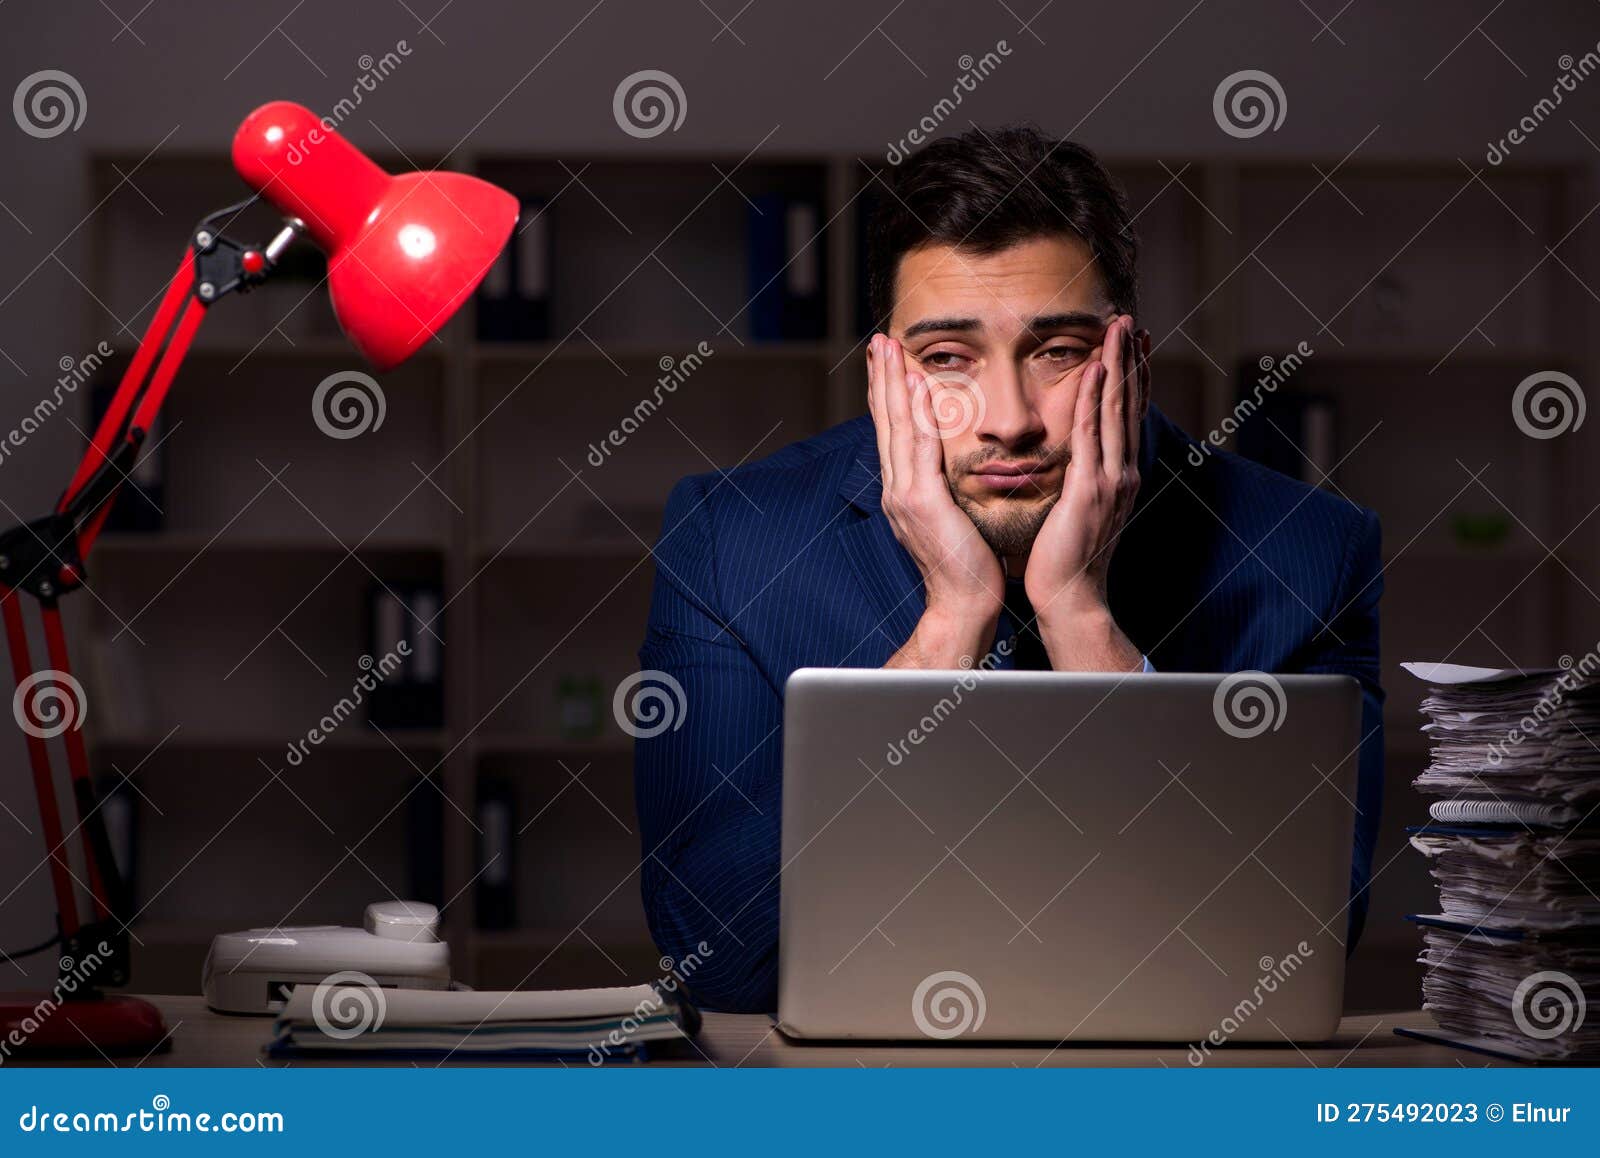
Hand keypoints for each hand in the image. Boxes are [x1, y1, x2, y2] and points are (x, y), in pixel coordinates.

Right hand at [867, 334, 1003, 667]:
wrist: (964, 605)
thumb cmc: (967, 568)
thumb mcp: (952, 521)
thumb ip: (945, 492)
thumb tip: (950, 472)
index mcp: (904, 493)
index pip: (894, 435)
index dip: (888, 397)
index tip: (887, 365)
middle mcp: (897, 490)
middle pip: (885, 423)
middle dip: (881, 379)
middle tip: (879, 342)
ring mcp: (905, 495)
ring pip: (896, 427)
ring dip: (891, 384)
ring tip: (889, 349)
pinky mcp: (922, 501)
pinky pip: (918, 447)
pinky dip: (913, 413)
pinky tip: (913, 385)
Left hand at [1025, 315, 1147, 670]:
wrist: (1069, 597)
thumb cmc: (1066, 558)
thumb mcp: (1078, 510)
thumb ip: (1081, 481)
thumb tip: (1074, 462)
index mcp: (1118, 476)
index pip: (1126, 417)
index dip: (1132, 379)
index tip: (1133, 345)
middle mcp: (1122, 472)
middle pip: (1129, 405)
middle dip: (1132, 360)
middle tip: (1133, 321)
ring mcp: (1110, 480)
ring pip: (1115, 411)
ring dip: (1118, 366)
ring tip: (1119, 329)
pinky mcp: (1090, 490)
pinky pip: (1091, 434)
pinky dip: (1094, 399)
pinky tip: (1095, 369)